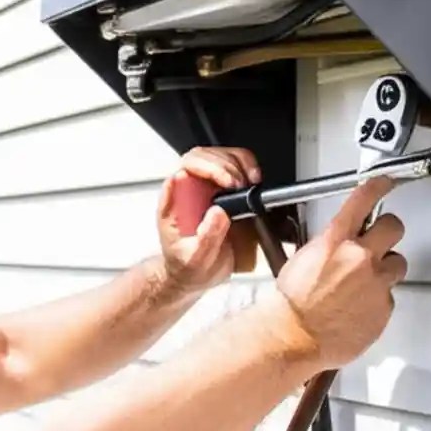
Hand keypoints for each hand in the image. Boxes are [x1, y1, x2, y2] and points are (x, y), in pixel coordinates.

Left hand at [156, 147, 261, 292]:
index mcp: (176, 199)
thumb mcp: (195, 259)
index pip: (188, 166)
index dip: (210, 168)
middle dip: (228, 166)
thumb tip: (218, 212)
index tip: (228, 183)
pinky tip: (254, 180)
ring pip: (222, 156)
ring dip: (240, 164)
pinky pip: (236, 166)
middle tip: (242, 185)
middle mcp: (189, 188)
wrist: (194, 275)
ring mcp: (207, 186)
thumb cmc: (188, 266)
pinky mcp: (224, 189)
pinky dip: (249, 167)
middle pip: (206, 155)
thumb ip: (205, 237)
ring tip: (250, 182)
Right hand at [268, 176, 407, 370]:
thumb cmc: (292, 302)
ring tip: (364, 284)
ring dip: (385, 269)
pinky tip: (359, 308)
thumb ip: (331, 244)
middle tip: (380, 240)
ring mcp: (376, 282)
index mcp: (337, 240)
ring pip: (398, 264)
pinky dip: (377, 300)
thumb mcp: (305, 257)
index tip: (386, 182)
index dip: (378, 186)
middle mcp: (360, 257)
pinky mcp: (384, 307)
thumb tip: (342, 240)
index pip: (364, 200)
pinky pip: (389, 297)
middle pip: (394, 227)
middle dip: (388, 231)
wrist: (294, 336)